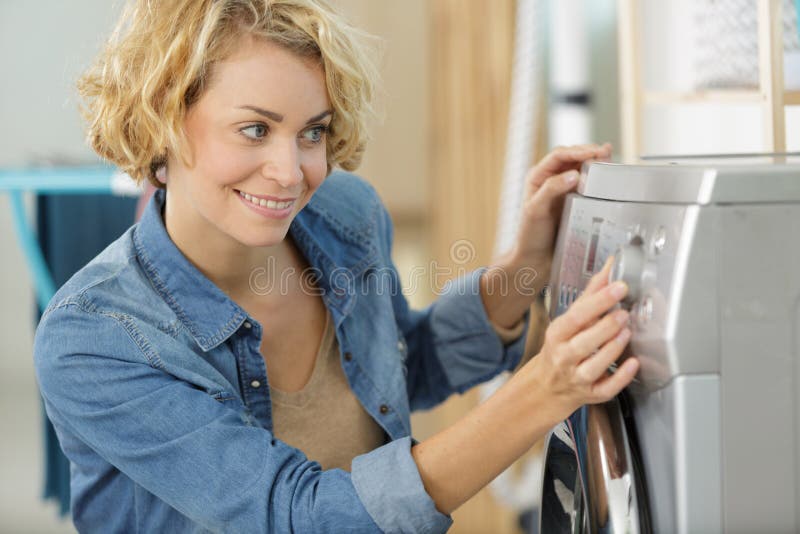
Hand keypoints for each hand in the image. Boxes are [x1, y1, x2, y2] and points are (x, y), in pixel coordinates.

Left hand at [513, 143, 611, 268]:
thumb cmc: (530, 236)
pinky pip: (587, 184)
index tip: (594, 152)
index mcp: (538, 177)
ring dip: (595, 163)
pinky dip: (598, 178)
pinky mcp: (574, 201)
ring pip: (582, 169)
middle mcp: (551, 180)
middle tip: (606, 153)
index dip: (578, 150)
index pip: (559, 155)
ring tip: (609, 159)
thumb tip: (574, 174)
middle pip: (573, 158)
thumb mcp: (536, 210)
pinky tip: (607, 176)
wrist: (535, 260)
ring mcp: (563, 190)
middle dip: (589, 153)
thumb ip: (552, 189)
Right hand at [521, 258, 638, 421]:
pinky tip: (632, 363)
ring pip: (594, 365)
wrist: (548, 385)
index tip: (619, 286)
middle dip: (606, 326)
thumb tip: (611, 266)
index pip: (576, 316)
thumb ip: (592, 294)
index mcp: (557, 334)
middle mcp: (564, 356)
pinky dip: (620, 377)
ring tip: (627, 332)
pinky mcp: (590, 393)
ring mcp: (577, 377)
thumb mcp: (570, 321)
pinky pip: (606, 388)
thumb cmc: (561, 347)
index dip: (598, 301)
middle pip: (583, 342)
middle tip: (624, 312)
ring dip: (613, 348)